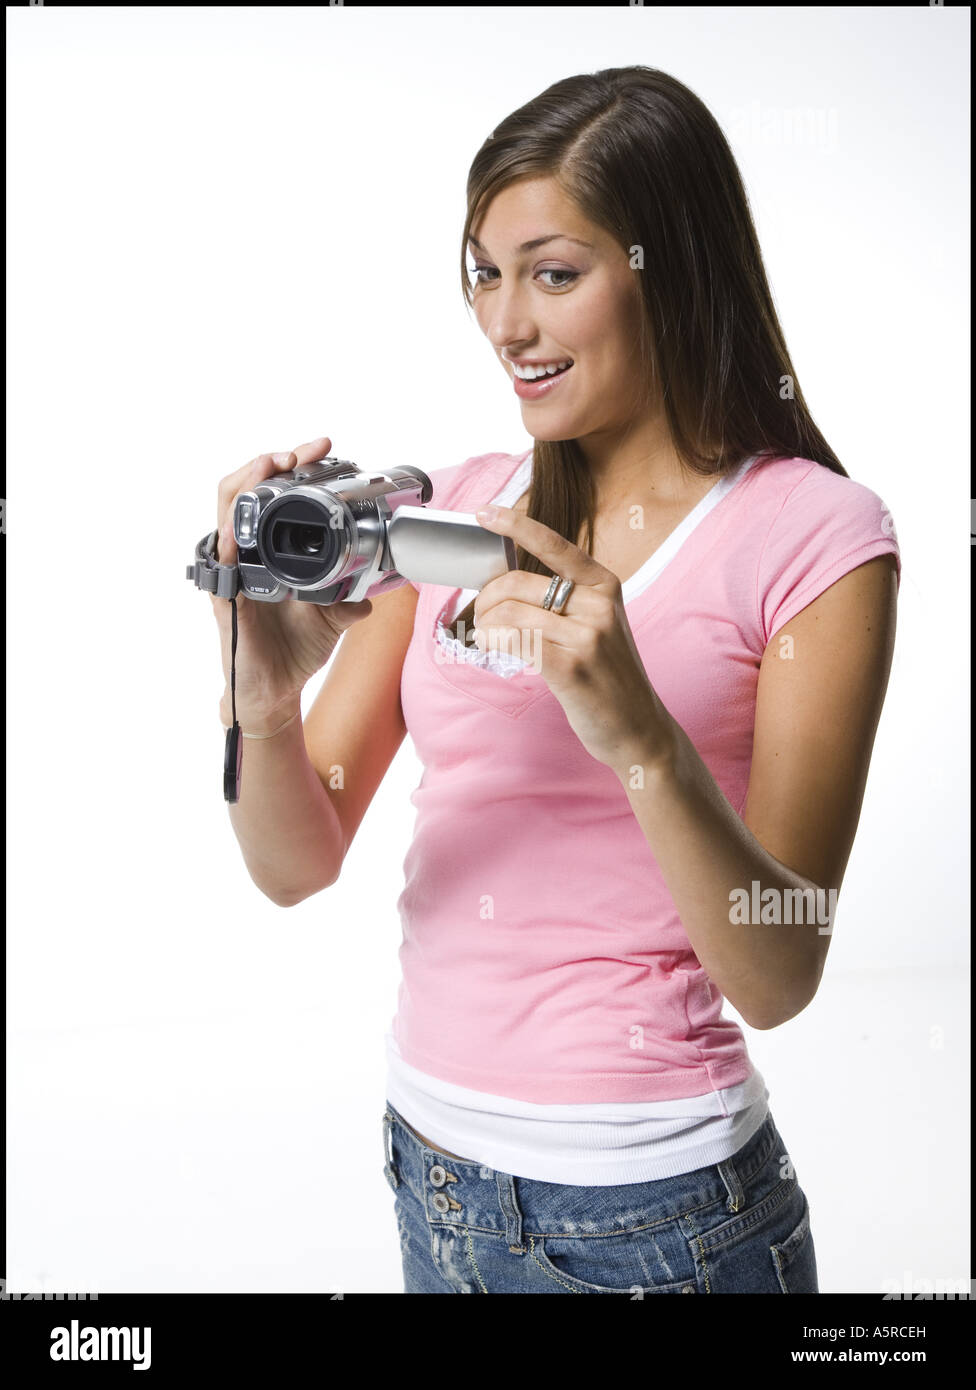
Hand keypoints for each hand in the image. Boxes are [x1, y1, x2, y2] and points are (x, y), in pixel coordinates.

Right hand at [210, 435, 373, 727]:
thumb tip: (374, 593)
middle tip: (300, 453)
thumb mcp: (333, 620)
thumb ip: (350, 601)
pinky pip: (222, 563)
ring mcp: (232, 573)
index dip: (292, 468)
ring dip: (247, 486)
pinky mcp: (225, 598)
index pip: (272, 495)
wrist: (275, 690)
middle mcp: (246, 555)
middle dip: (269, 463)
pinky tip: (240, 530)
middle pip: (244, 491)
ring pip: (226, 513)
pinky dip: (229, 541)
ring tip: (271, 467)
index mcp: (269, 552)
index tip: (322, 451)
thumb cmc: (295, 650)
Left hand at [472, 504, 675, 775]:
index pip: (554, 544)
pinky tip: (492, 648)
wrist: (639, 728)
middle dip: (486, 599)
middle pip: (517, 584)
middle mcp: (598, 605)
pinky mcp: (571, 667)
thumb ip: (563, 601)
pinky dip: (493, 642)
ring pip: (510, 613)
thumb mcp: (598, 625)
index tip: (484, 513)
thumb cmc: (608, 676)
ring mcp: (588, 636)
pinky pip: (514, 641)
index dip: (515, 525)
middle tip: (481, 618)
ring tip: (486, 638)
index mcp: (604, 585)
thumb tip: (504, 583)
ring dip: (485, 625)